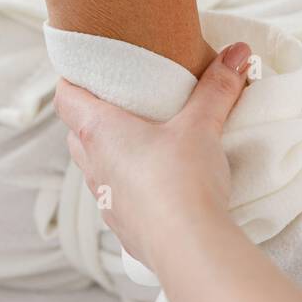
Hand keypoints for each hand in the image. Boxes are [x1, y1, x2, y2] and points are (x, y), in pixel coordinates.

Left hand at [55, 43, 250, 274]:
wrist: (188, 247)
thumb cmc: (182, 182)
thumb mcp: (202, 124)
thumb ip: (216, 87)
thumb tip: (236, 54)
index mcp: (98, 131)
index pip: (65, 97)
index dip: (71, 80)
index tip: (87, 71)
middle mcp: (92, 165)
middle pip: (77, 132)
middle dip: (94, 116)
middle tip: (123, 101)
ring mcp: (104, 200)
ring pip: (95, 166)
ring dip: (111, 153)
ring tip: (143, 142)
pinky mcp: (122, 225)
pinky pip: (116, 197)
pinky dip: (128, 185)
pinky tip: (157, 183)